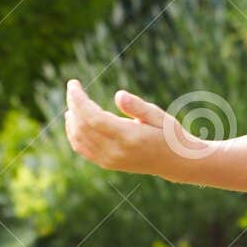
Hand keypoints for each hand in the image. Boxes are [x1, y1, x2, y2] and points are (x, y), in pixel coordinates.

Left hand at [65, 80, 202, 174]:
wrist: (175, 162)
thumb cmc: (170, 135)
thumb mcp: (160, 117)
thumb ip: (139, 107)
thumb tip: (118, 95)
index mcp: (129, 137)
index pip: (93, 118)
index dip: (79, 100)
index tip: (73, 83)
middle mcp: (116, 151)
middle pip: (83, 127)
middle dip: (73, 104)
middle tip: (72, 87)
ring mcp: (110, 160)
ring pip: (79, 139)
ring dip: (71, 119)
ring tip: (72, 100)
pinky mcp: (107, 163)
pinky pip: (82, 149)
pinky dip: (73, 133)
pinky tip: (73, 120)